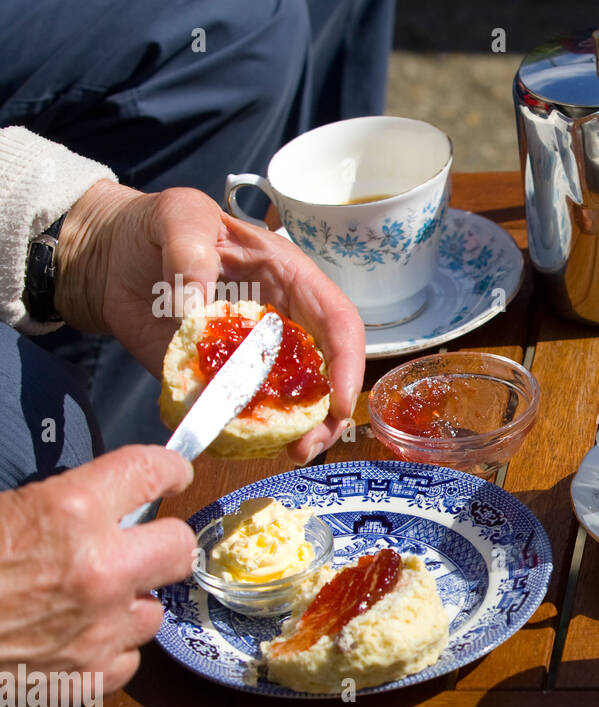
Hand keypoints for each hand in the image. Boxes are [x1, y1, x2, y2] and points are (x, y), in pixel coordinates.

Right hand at [0, 446, 194, 706]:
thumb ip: (55, 506)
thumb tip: (88, 507)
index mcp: (71, 510)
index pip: (152, 471)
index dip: (167, 471)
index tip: (171, 476)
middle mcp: (101, 568)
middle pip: (180, 547)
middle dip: (161, 544)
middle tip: (137, 548)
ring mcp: (101, 628)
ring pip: (153, 609)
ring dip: (127, 605)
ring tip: (82, 605)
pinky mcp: (91, 678)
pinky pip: (127, 658)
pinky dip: (105, 651)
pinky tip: (69, 642)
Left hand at [54, 182, 364, 463]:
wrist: (109, 257)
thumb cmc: (156, 226)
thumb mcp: (180, 216)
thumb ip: (192, 251)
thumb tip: (198, 306)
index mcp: (290, 280)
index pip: (337, 322)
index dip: (346, 361)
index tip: (338, 400)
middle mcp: (284, 323)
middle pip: (326, 372)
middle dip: (328, 413)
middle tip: (309, 444)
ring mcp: (254, 355)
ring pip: (293, 399)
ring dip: (298, 431)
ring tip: (288, 454)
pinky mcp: (221, 379)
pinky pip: (244, 410)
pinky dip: (249, 433)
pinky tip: (242, 447)